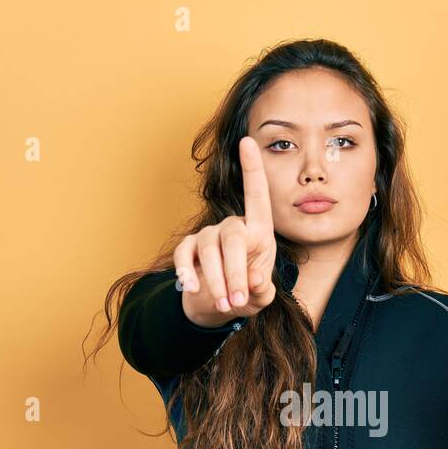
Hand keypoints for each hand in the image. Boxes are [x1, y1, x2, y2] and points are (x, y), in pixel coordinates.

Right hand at [173, 135, 278, 327]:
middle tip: (239, 300)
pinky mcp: (189, 250)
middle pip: (232, 236)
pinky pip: (184, 255)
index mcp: (258, 231)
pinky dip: (187, 273)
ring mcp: (208, 236)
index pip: (256, 196)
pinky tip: (194, 290)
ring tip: (226, 305)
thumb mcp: (262, 296)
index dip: (252, 169)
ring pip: (208, 249)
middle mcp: (232, 227)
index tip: (248, 141)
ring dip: (216, 279)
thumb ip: (263, 290)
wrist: (219, 307)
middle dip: (235, 271)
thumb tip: (256, 280)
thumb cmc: (247, 293)